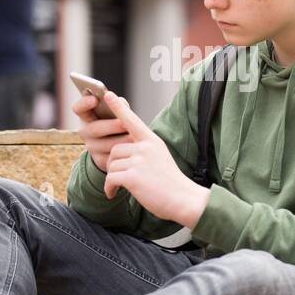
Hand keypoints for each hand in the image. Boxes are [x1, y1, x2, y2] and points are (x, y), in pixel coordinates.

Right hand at [72, 92, 129, 172]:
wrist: (121, 147)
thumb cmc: (119, 124)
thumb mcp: (117, 114)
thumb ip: (118, 107)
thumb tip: (120, 102)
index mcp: (87, 116)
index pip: (78, 108)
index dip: (84, 103)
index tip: (94, 99)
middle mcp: (85, 131)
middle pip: (94, 129)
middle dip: (111, 126)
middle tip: (125, 124)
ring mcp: (91, 147)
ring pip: (106, 144)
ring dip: (121, 141)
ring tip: (135, 138)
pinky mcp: (100, 160)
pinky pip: (112, 157)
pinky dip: (124, 153)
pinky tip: (133, 150)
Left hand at [100, 91, 209, 227]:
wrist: (185, 200)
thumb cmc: (172, 183)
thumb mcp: (160, 159)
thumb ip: (143, 151)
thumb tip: (120, 152)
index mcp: (152, 141)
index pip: (132, 120)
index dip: (119, 108)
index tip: (109, 94)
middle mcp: (145, 148)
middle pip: (115, 149)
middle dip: (115, 165)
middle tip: (124, 177)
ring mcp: (139, 161)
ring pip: (111, 165)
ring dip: (113, 178)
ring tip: (123, 187)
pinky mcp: (132, 176)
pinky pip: (110, 178)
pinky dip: (109, 187)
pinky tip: (114, 193)